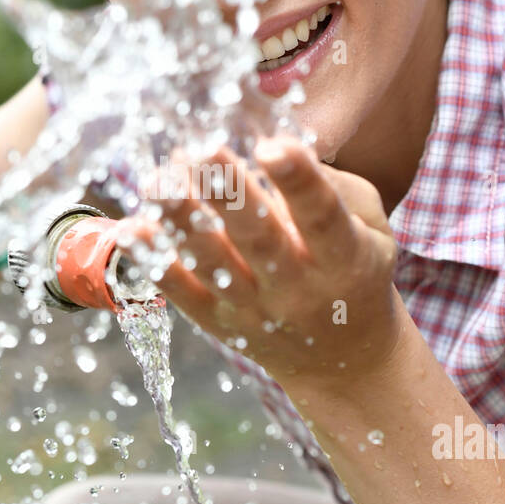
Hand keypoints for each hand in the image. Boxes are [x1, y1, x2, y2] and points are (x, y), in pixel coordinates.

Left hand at [133, 135, 401, 394]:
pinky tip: (130, 229)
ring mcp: (254, 310)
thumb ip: (334, 188)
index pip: (321, 217)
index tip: (271, 144)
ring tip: (156, 180)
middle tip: (199, 149)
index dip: (298, 181)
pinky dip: (154, 263)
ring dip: (180, 221)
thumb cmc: (355, 271)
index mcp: (344, 258)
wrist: (343, 359)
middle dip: (227, 193)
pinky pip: (182, 294)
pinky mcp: (219, 325)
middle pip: (258, 239)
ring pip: (212, 265)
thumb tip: (273, 148)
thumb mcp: (373, 229)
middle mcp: (297, 288)